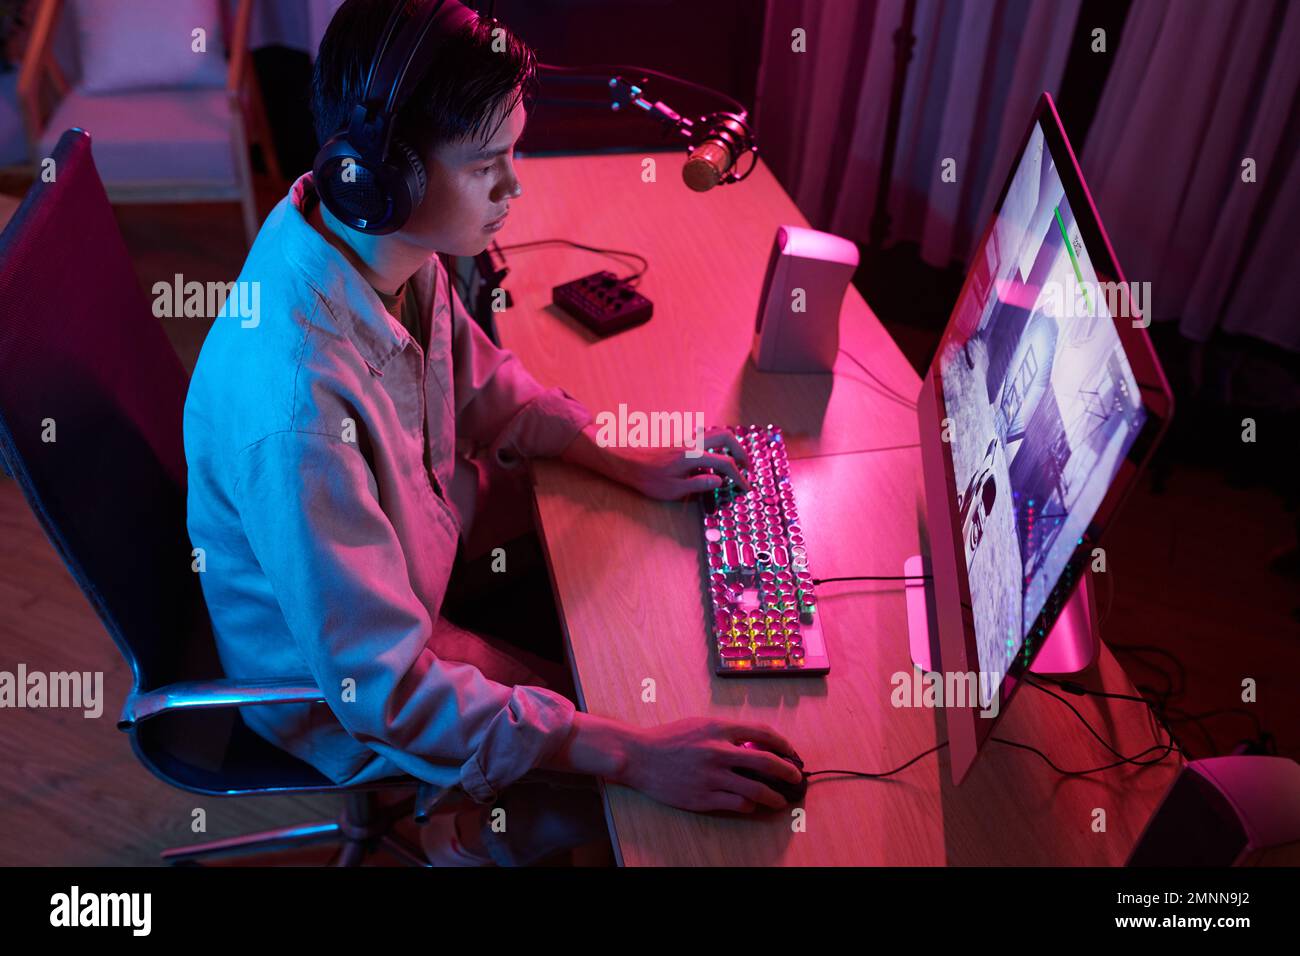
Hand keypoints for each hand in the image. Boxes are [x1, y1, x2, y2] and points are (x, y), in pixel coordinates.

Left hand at [569, 425, 750, 500]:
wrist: (626, 461)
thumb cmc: (647, 477)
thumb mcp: (672, 489)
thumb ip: (698, 484)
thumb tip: (720, 480)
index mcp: (693, 456)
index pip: (724, 463)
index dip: (738, 476)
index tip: (745, 487)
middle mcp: (693, 443)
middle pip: (726, 438)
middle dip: (740, 451)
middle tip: (747, 467)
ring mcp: (688, 439)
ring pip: (716, 433)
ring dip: (730, 445)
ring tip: (736, 461)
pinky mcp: (682, 440)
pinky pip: (707, 435)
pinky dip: (718, 444)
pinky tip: (716, 457)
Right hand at [620, 718, 803, 811]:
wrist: (640, 756)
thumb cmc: (670, 738)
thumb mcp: (700, 724)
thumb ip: (727, 732)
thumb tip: (755, 743)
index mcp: (718, 729)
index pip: (762, 733)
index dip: (783, 744)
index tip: (791, 752)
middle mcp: (718, 751)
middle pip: (766, 762)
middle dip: (788, 771)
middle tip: (795, 778)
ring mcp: (711, 777)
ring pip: (755, 790)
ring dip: (773, 797)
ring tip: (779, 800)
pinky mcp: (703, 798)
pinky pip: (737, 804)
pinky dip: (749, 805)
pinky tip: (751, 805)